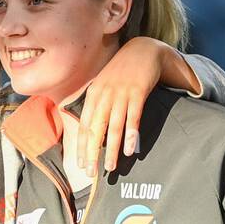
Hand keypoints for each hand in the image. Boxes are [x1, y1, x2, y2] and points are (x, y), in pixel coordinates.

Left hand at [76, 36, 172, 178]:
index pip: (84, 126)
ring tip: (110, 167)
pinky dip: (131, 134)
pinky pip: (133, 117)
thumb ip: (96, 106)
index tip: (81, 164)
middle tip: (91, 173)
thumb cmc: (121, 72)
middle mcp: (104, 95)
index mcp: (93, 95)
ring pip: (114, 127)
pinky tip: (130, 149)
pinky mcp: (137, 92)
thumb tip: (92, 132)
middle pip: (95, 129)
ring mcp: (120, 93)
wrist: (143, 50)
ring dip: (112, 149)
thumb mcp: (103, 86)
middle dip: (92, 153)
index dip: (82, 146)